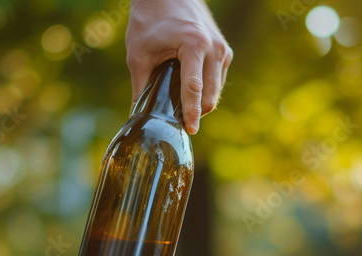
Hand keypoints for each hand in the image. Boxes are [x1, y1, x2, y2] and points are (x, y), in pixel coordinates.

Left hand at [125, 0, 231, 133]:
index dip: (192, 113)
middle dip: (196, 112)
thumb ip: (140, 87)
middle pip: (210, 95)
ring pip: (215, 90)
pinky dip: (205, 90)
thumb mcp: (138, 54)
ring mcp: (222, 49)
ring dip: (201, 102)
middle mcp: (214, 48)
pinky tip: (187, 90)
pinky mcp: (224, 51)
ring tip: (180, 105)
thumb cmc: (150, 20)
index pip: (194, 88)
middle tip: (176, 121)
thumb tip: (137, 117)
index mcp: (194, 46)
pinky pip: (217, 80)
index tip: (191, 130)